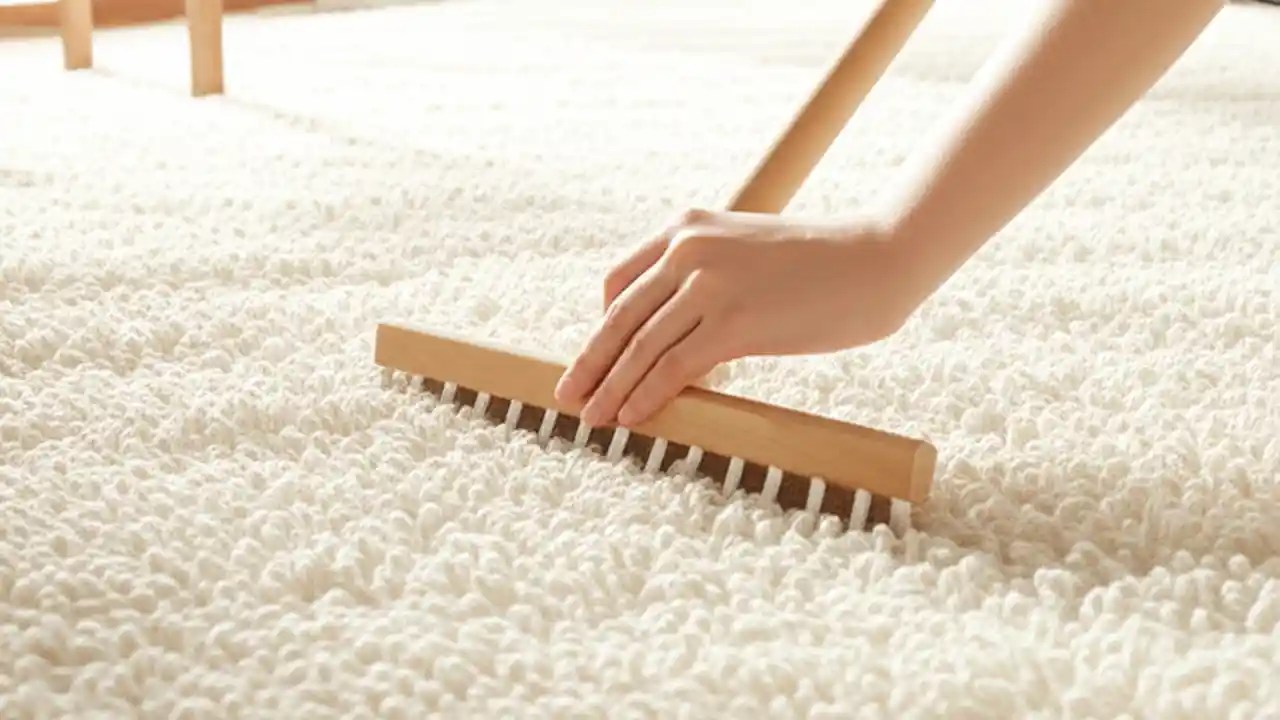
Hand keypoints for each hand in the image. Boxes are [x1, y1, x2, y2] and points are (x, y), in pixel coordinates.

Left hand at [553, 208, 929, 427]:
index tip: (595, 359)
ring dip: (611, 388)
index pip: (620, 281)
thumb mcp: (746, 254)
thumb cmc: (820, 264)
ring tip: (593, 418)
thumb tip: (678, 333)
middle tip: (567, 396)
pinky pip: (675, 366)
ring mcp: (710, 284)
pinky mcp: (735, 321)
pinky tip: (633, 417)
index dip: (601, 327)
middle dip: (590, 362)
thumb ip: (706, 279)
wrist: (877, 258)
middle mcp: (689, 249)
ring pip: (641, 346)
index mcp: (687, 227)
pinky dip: (648, 395)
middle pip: (619, 316)